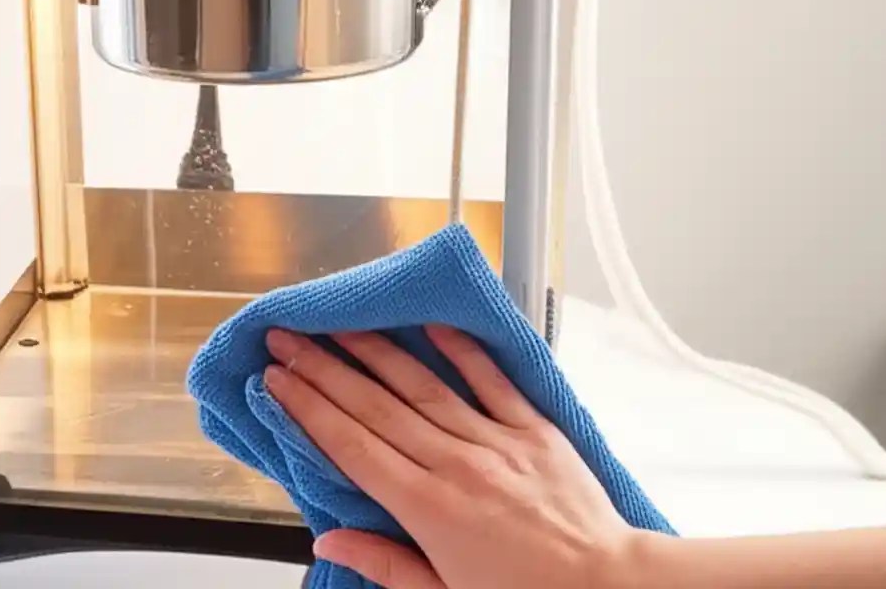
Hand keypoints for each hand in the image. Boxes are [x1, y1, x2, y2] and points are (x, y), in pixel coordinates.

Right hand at [263, 326, 644, 588]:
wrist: (609, 588)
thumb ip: (384, 564)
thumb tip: (329, 537)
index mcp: (428, 508)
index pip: (351, 445)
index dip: (307, 408)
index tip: (276, 380)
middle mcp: (456, 465)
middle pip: (374, 406)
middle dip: (322, 368)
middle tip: (286, 338)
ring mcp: (496, 441)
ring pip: (422, 385)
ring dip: (374, 351)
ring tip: (338, 323)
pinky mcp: (534, 430)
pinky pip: (492, 380)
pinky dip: (461, 350)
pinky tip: (431, 324)